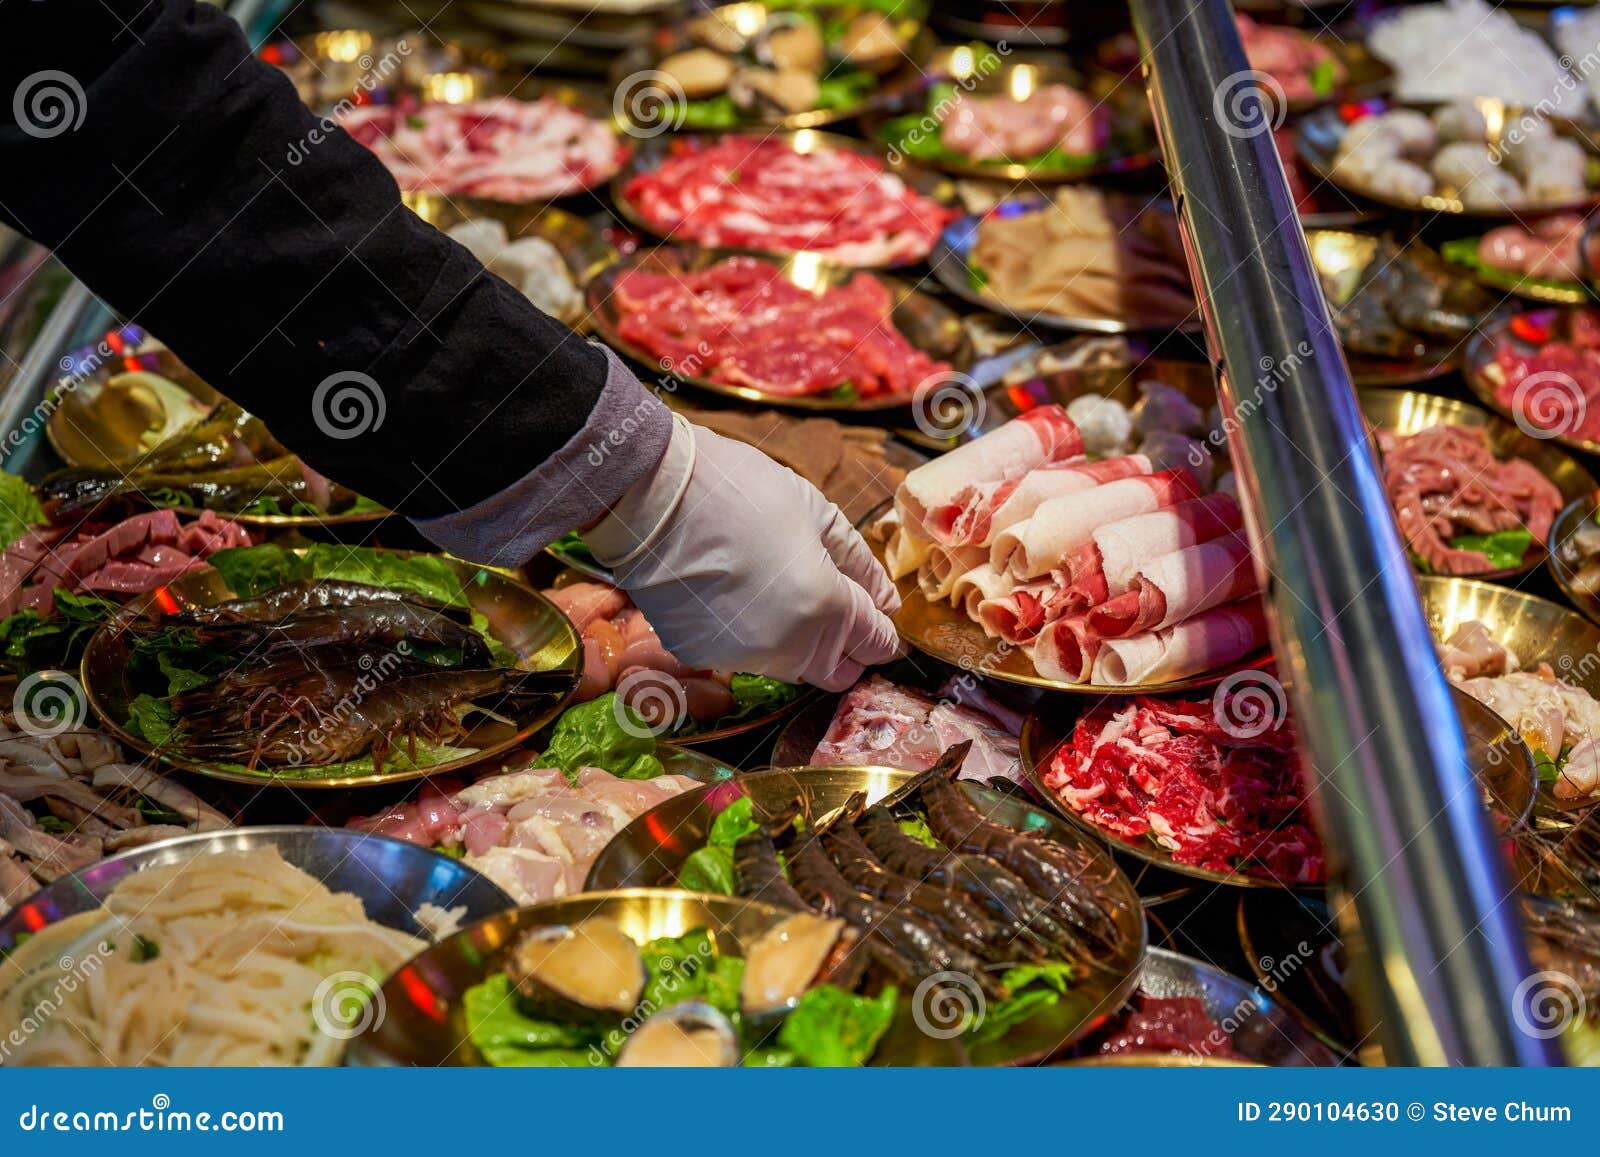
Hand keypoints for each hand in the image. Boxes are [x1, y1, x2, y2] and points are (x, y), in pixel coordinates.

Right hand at [586, 417, 900, 689]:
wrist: (653, 496)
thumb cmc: (740, 490)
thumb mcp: (815, 513)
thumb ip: (859, 565)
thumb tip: (887, 601)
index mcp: (827, 609)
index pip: (877, 644)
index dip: (883, 628)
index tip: (876, 610)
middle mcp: (789, 648)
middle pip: (838, 673)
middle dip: (847, 647)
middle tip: (833, 604)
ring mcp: (743, 658)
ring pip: (793, 669)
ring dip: (800, 642)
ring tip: (779, 589)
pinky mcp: (703, 658)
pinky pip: (746, 658)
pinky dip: (752, 636)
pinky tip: (737, 594)